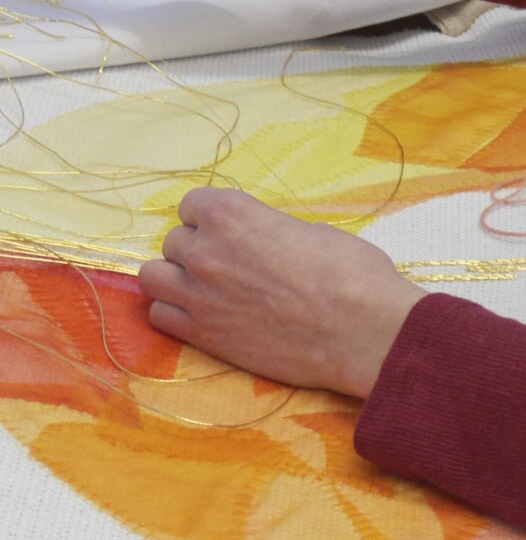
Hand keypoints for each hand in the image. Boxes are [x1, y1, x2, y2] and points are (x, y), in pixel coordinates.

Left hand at [137, 186, 424, 397]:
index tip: (229, 230)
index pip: (191, 203)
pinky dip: (174, 311)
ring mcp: (198, 296)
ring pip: (153, 276)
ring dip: (175, 277)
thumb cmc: (349, 270)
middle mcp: (205, 250)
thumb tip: (258, 240)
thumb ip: (266, 230)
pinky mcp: (202, 336)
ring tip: (204, 287)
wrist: (359, 330)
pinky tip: (202, 314)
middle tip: (227, 263)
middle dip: (196, 248)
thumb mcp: (308, 228)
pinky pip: (159, 315)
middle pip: (174, 240)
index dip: (211, 216)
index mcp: (232, 213)